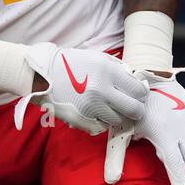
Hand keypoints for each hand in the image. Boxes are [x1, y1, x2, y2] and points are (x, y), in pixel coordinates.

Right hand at [13, 44, 147, 134]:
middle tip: (133, 108)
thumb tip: (138, 83)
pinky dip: (102, 121)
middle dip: (136, 110)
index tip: (138, 94)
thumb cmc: (71, 64)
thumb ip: (119, 70)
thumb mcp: (97, 58)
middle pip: (134, 110)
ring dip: (118, 115)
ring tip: (109, 107)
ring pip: (119, 120)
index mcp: (108, 71)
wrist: (42, 74)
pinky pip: (102, 127)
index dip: (141, 94)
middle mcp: (102, 90)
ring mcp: (91, 107)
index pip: (139, 90)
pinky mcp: (82, 120)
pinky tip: (96, 112)